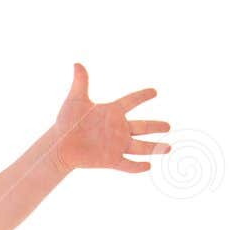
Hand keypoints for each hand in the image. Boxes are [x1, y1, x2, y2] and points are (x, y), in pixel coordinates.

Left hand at [52, 64, 171, 172]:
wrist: (59, 144)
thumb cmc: (66, 121)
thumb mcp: (75, 99)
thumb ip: (81, 82)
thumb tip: (77, 63)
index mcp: (112, 112)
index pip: (131, 101)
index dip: (142, 96)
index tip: (154, 91)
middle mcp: (117, 128)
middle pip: (142, 126)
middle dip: (156, 126)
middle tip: (168, 126)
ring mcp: (115, 145)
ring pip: (140, 147)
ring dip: (154, 148)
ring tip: (169, 147)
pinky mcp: (110, 159)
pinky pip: (127, 164)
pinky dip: (137, 166)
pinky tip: (148, 166)